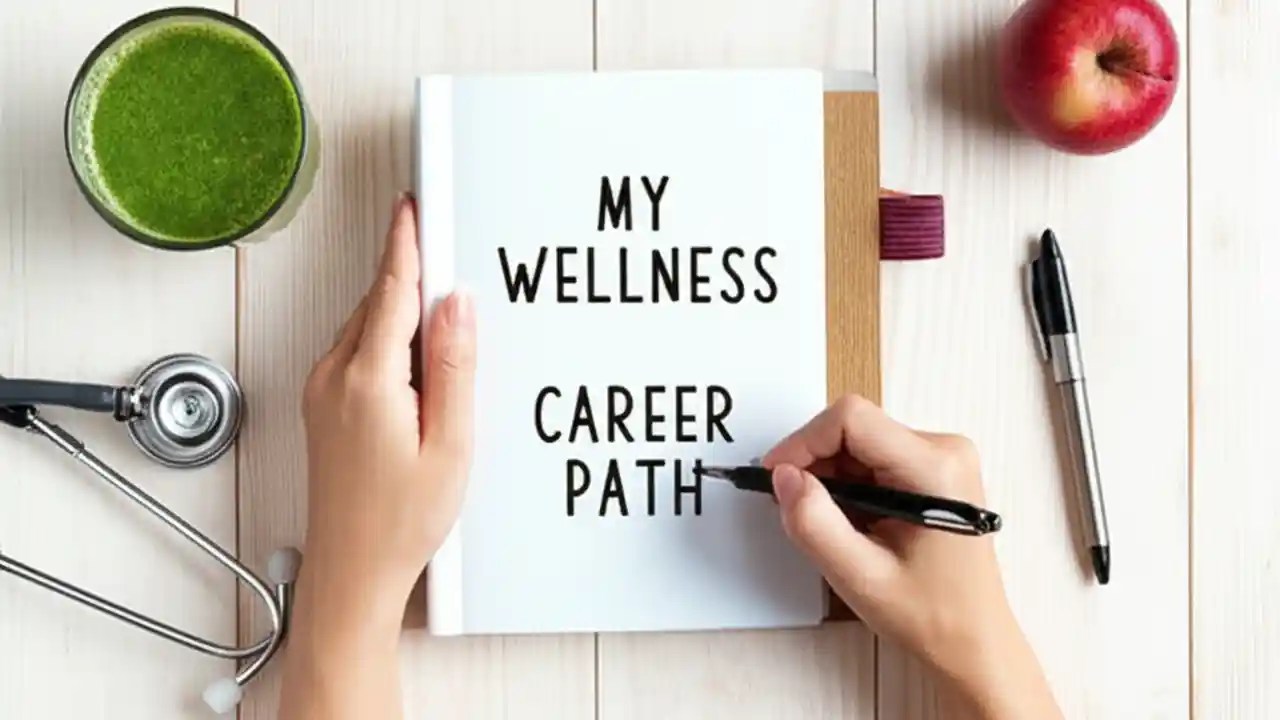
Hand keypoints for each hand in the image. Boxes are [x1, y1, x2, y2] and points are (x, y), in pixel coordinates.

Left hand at [300, 193, 475, 605]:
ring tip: (443, 349)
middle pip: (378, 304)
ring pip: (367, 328)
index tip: (413, 206)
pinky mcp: (322, 408)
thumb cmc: (400, 522)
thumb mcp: (450, 443)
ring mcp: (322, 392)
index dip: (406, 243)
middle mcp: (333, 377)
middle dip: (414, 284)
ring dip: (402, 318)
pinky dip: (387, 345)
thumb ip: (453, 366)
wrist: (351, 573)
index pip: (391, 290)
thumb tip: (457, 303)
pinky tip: (415, 375)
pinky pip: (356, 353)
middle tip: (454, 277)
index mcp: (367, 379)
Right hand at [764, 395, 1060, 719]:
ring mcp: (942, 457)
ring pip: (859, 441)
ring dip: (830, 478)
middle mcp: (946, 450)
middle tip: (796, 509)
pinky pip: (873, 457)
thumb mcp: (860, 576)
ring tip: (831, 526)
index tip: (777, 477)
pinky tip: (851, 523)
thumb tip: (783, 477)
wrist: (974, 641)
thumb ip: (814, 524)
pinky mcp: (933, 469)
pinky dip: (848, 484)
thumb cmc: (931, 615)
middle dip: (814, 463)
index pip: (852, 419)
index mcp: (936, 469)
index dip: (803, 442)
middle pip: (854, 428)